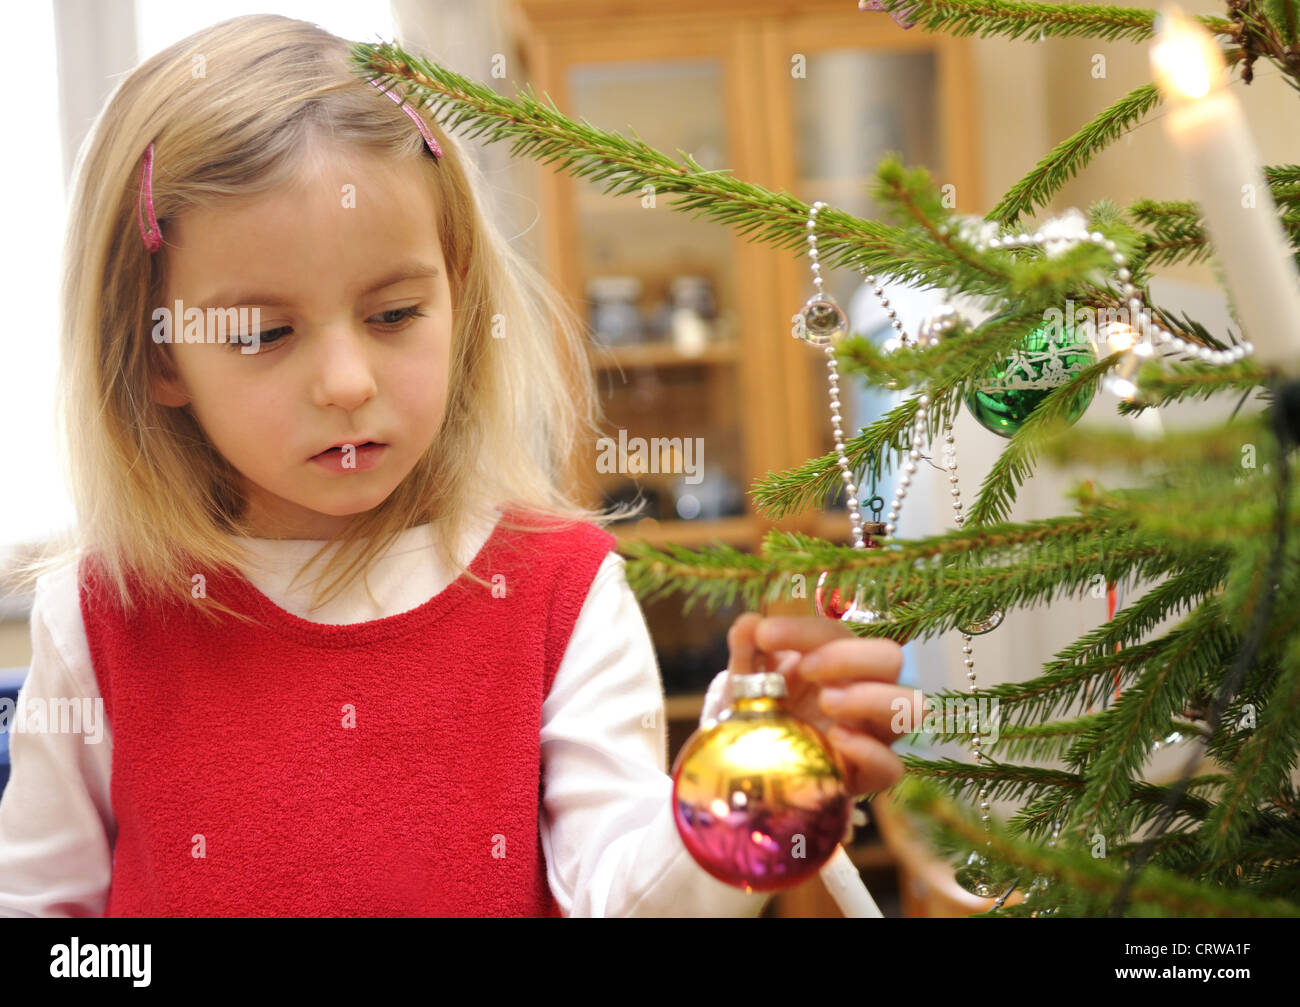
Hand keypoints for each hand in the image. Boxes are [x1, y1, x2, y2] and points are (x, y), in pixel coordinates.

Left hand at [725, 612, 921, 796]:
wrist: (752, 764)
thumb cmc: (760, 710)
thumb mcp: (746, 680)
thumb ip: (747, 651)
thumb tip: (748, 621)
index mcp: (837, 659)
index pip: (837, 632)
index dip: (803, 629)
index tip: (765, 635)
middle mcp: (865, 690)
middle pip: (892, 658)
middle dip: (850, 657)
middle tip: (807, 669)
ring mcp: (872, 733)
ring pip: (912, 708)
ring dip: (872, 698)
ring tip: (826, 701)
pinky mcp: (867, 776)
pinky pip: (892, 767)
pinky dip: (870, 751)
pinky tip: (834, 737)